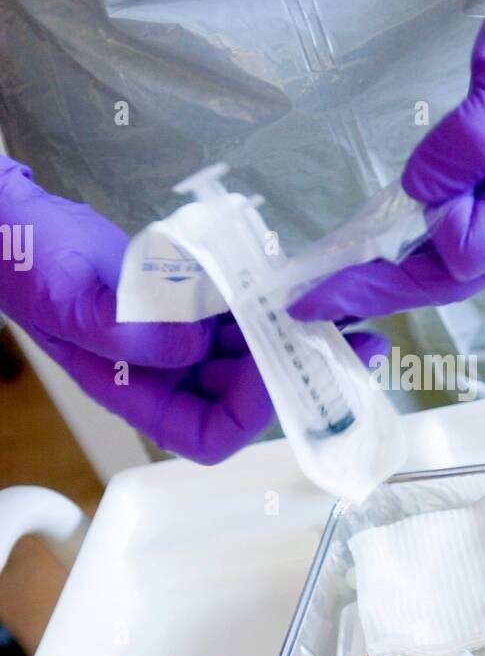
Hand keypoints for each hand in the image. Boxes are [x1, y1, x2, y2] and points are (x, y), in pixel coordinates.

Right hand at [0, 156, 274, 462]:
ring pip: (244, 354)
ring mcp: (176, 336)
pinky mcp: (184, 302)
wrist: (16, 219)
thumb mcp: (72, 302)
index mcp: (133, 391)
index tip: (269, 367)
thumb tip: (193, 348)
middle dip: (269, 365)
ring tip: (277, 290)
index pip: (208, 436)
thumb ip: (128, 333)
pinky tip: (260, 271)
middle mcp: (162, 372)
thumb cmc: (27, 264)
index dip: (247, 415)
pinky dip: (252, 297)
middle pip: (237, 396)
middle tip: (288, 318)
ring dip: (266, 328)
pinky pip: (232, 313)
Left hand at [290, 0, 484, 323]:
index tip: (408, 190)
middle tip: (311, 299)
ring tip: (323, 290)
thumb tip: (423, 188)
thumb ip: (477, 133)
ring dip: (385, 285)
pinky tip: (359, 263)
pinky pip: (445, 255)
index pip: (478, 245)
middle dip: (383, 289)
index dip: (433, 228)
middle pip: (454, 280)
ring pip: (445, 277)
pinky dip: (400, 263)